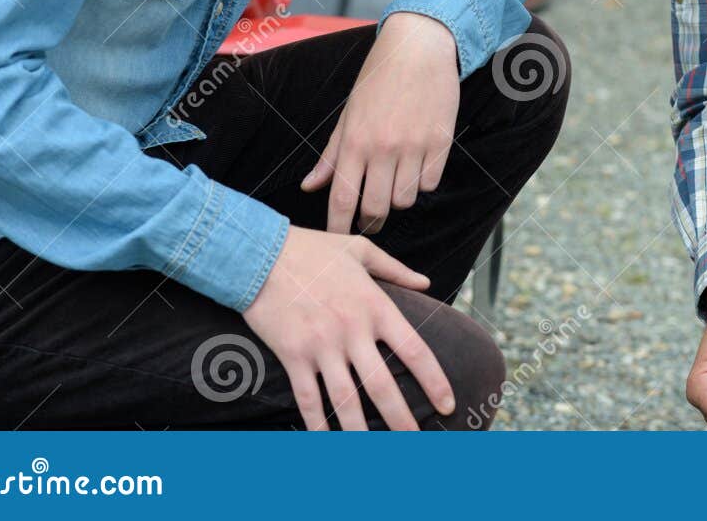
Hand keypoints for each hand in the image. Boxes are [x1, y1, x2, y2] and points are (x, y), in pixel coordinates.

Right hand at [242, 225, 454, 429]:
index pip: (415, 350)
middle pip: (383, 385)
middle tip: (416, 446)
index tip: (448, 404)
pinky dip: (318, 425)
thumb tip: (426, 282)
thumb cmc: (311, 249)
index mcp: (374, 305)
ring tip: (374, 457)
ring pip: (346, 400)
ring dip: (361, 432)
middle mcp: (352, 330)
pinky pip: (308, 398)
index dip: (435, 381)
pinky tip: (327, 444)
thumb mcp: (360, 250)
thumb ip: (395, 269)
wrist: (258, 253)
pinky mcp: (292, 355)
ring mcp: (321, 346)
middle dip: (402, 420)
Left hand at [302, 12, 458, 233]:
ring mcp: (414, 146)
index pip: (343, 198)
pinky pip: (429, 184)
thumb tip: (309, 186)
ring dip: (398, 198)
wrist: (418, 48)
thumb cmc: (378, 78)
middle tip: (371, 217)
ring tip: (395, 183)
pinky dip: (422, 182)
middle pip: (376, 208)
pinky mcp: (439, 142)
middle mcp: (383, 148)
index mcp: (354, 141)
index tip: (338, 237)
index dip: (339, 225)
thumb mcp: (348, 114)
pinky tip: (416, 167)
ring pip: (405, 200)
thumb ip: (331, 155)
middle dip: (371, 220)